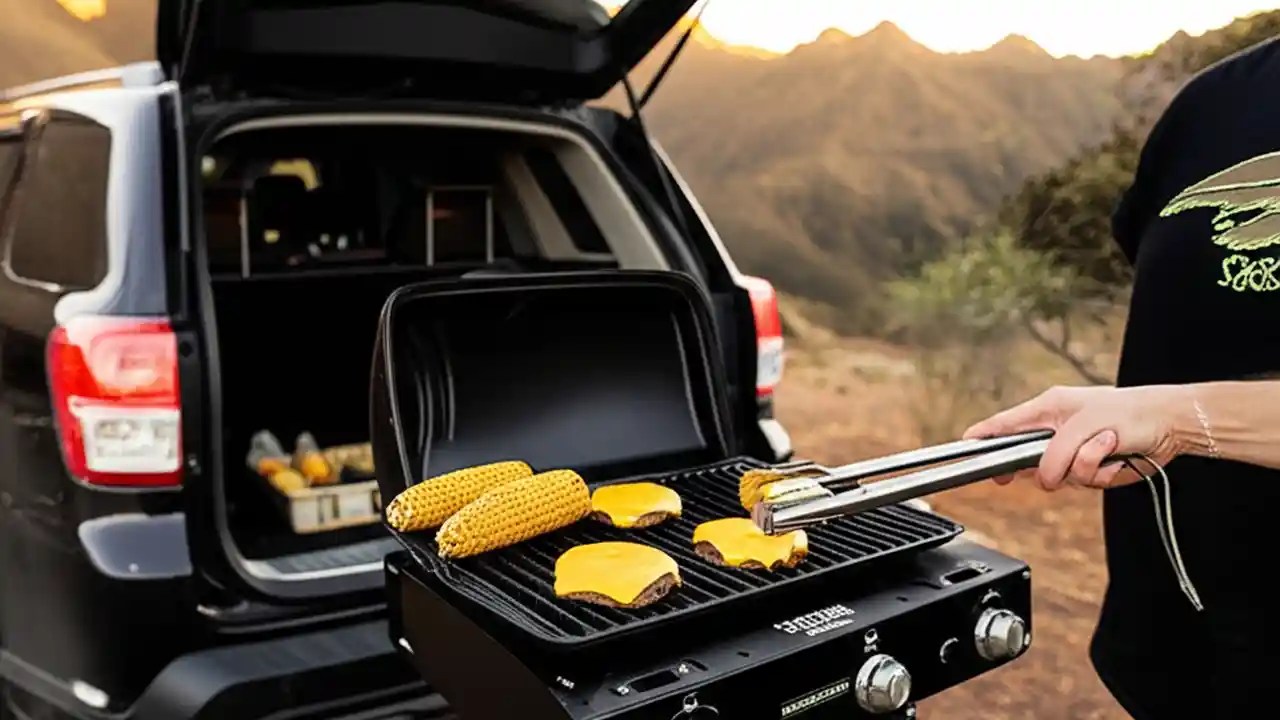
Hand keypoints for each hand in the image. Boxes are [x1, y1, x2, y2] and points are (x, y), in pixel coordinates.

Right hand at [962, 385, 1191, 489]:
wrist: (1171, 425)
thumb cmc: (1129, 412)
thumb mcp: (1081, 428)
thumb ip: (1054, 455)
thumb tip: (1044, 479)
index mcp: (1049, 408)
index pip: (1005, 423)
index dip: (983, 436)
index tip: (964, 446)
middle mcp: (1059, 430)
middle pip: (1027, 457)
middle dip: (1038, 468)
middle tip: (1027, 475)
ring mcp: (1076, 450)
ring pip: (1058, 476)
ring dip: (1084, 470)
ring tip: (1106, 449)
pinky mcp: (1095, 468)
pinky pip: (1084, 482)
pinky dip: (1102, 475)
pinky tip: (1117, 459)